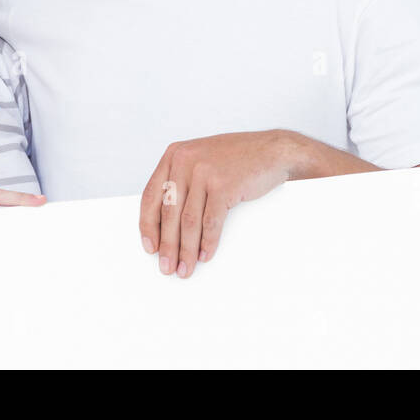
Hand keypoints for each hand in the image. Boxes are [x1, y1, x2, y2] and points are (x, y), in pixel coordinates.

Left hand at [138, 130, 303, 279]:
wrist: (272, 150)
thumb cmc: (236, 159)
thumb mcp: (200, 161)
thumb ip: (181, 183)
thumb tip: (165, 225)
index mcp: (174, 155)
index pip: (151, 196)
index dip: (148, 226)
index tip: (150, 247)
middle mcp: (185, 161)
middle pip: (169, 213)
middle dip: (167, 246)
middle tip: (167, 267)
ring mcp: (204, 172)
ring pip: (188, 221)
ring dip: (186, 250)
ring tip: (185, 268)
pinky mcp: (223, 184)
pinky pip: (211, 221)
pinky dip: (208, 242)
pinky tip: (205, 255)